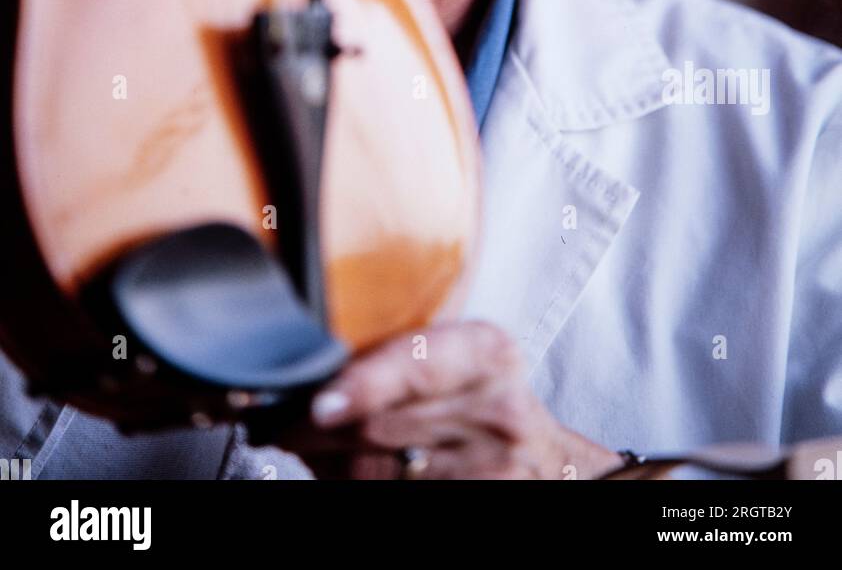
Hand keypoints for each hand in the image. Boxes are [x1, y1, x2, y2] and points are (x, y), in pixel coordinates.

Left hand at [279, 320, 618, 479]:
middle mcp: (497, 406)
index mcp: (487, 352)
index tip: (320, 404)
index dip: (363, 384)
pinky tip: (337, 473)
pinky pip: (396, 500)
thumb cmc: (486, 400)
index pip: (417, 364)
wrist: (549, 464)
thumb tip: (317, 367)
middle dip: (322, 428)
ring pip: (381, 471)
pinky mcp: (481, 501)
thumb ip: (406, 356)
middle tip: (280, 422)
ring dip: (329, 463)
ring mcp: (491, 465)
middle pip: (387, 424)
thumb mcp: (464, 361)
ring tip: (303, 446)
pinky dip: (352, 486)